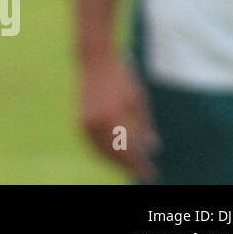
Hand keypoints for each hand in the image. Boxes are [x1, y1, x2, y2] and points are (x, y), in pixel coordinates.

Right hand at [79, 52, 160, 180]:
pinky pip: (92, 143)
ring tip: (130, 165)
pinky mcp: (80, 119)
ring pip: (100, 151)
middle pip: (113, 154)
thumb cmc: (121, 77)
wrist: (95, 60)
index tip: (150, 173)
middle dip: (128, 165)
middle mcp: (95, 122)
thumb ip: (145, 125)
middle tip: (143, 171)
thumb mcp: (139, 100)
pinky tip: (114, 154)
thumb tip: (152, 148)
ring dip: (115, 161)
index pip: (127, 151)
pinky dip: (103, 151)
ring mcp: (85, 122)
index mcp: (112, 117)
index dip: (139, 165)